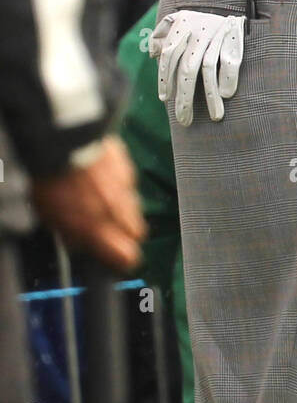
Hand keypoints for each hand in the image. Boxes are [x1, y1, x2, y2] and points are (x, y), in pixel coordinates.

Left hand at [30, 136, 146, 272]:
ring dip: (124, 206)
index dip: (125, 260)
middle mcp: (118, 209)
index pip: (128, 256)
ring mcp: (125, 185)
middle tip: (113, 229)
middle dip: (128, 233)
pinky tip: (105, 177)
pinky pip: (128, 179)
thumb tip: (82, 241)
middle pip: (138, 230)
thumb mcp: (53, 218)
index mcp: (99, 228)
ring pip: (135, 204)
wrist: (63, 142)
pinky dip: (120, 182)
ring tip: (106, 200)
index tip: (121, 260)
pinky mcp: (126, 163)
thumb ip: (74, 234)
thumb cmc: (53, 182)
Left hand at [151, 10, 245, 126]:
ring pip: (209, 68)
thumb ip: (162, 33)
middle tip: (184, 119)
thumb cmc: (200, 20)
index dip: (165, 78)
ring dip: (211, 95)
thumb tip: (153, 54)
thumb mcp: (178, 19)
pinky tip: (226, 95)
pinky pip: (230, 62)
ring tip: (215, 116)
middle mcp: (199, 30)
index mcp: (182, 24)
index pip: (169, 55)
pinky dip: (228, 78)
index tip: (165, 98)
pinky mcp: (235, 38)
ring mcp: (217, 34)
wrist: (234, 6)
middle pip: (188, 68)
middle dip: (185, 96)